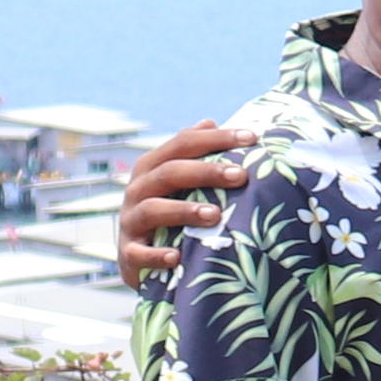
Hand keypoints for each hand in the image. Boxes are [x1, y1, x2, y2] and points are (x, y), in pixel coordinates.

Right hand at [112, 123, 256, 285]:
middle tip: (240, 175)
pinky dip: (156, 255)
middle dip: (205, 172)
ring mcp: (131, 222)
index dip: (216, 139)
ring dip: (184, 210)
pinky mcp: (129, 255)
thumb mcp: (178, 183)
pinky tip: (177, 257)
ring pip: (153, 209)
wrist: (138, 259)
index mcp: (153, 168)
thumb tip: (209, 120)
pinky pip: (139, 254)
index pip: (183, 144)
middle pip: (169, 172)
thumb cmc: (169, 214)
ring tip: (216, 215)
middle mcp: (138, 190)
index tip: (252, 137)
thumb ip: (192, 155)